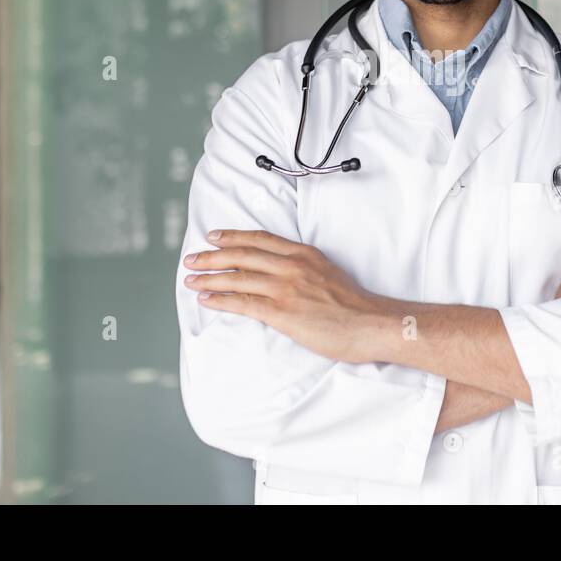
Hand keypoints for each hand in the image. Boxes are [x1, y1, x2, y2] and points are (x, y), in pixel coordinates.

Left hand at [183, 230, 385, 362]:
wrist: (370, 324)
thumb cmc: (354, 305)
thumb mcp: (328, 273)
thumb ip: (304, 270)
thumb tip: (281, 275)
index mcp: (304, 254)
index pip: (260, 240)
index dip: (234, 237)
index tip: (215, 237)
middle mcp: (292, 266)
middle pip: (243, 255)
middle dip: (212, 256)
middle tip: (191, 258)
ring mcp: (286, 288)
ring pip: (238, 277)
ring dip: (209, 278)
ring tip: (190, 279)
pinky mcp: (282, 311)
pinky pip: (243, 302)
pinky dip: (221, 300)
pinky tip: (206, 299)